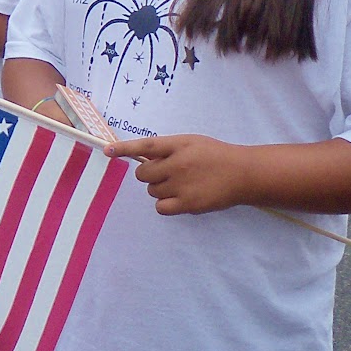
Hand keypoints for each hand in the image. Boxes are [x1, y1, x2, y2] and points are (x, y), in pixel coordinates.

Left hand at [102, 133, 254, 214]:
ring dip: (158, 189)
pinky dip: (164, 204)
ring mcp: (182, 185)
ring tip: (179, 184)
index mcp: (178, 145)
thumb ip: (168, 149)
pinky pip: (160, 207)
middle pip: (143, 174)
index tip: (107, 151)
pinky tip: (178, 198)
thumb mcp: (191, 143)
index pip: (145, 146)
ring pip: (151, 191)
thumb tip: (144, 158)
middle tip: (166, 173)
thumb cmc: (215, 155)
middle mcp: (177, 164)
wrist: (243, 173)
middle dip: (149, 174)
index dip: (124, 148)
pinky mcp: (188, 204)